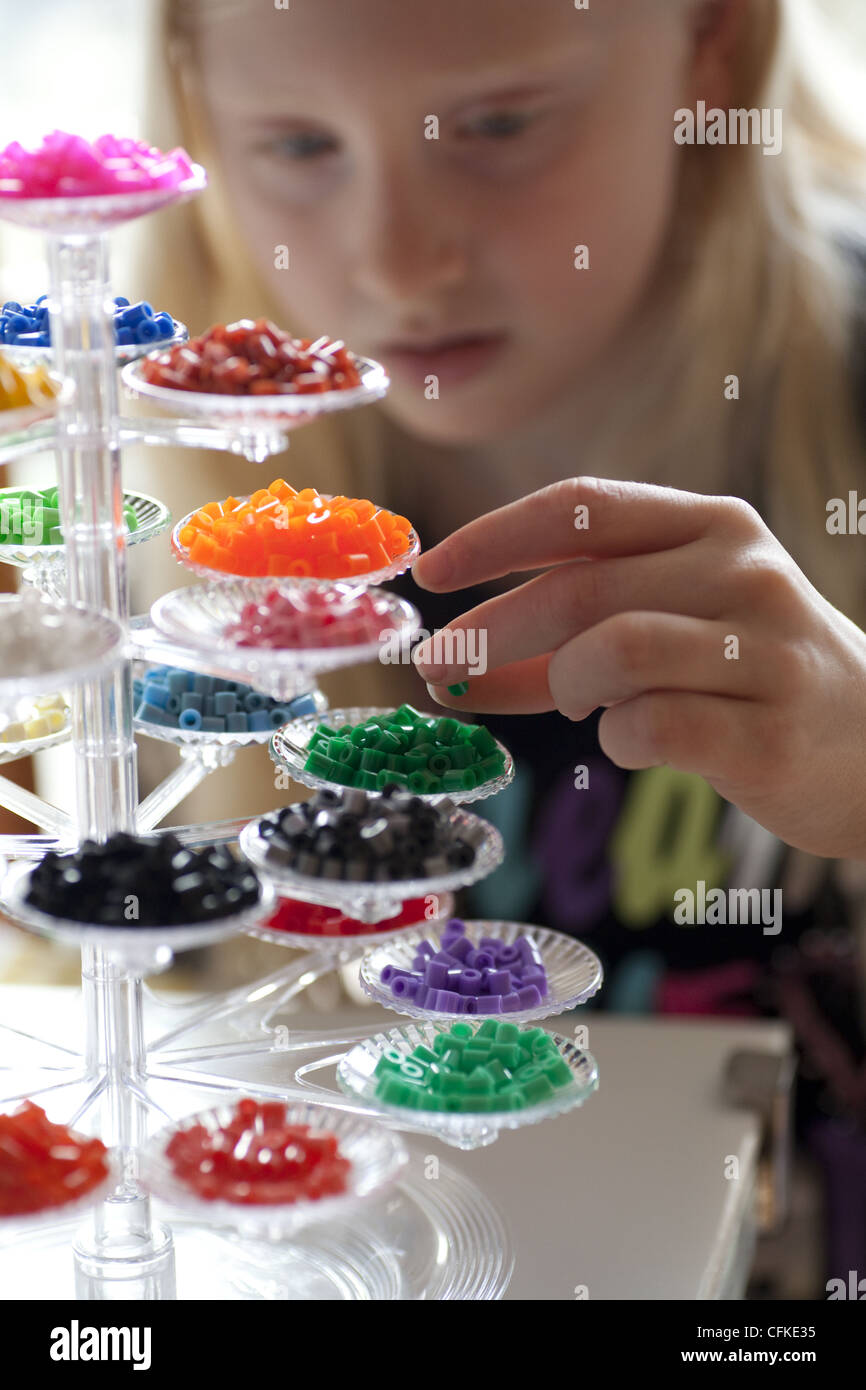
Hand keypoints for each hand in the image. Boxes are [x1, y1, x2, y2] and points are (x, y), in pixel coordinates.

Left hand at [411, 476, 865, 858]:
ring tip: (576, 702)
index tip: (431, 574)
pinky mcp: (769, 732)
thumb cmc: (748, 675)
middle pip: (580, 588)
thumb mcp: (675, 622)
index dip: (492, 537)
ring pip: (613, 652)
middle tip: (438, 667)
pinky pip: (652, 725)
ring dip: (564, 684)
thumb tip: (452, 664)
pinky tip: (627, 740)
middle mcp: (741, 573)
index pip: (582, 507)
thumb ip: (574, 633)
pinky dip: (615, 738)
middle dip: (489, 630)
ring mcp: (764, 650)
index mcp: (712, 525)